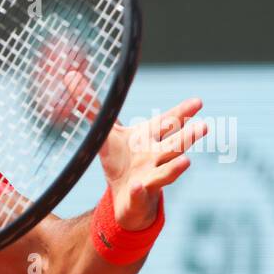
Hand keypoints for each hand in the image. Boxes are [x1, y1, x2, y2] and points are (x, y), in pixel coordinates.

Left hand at [61, 72, 207, 229]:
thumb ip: (92, 106)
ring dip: (175, 168)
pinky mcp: (138, 197)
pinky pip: (140, 194)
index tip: (198, 101)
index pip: (168, 122)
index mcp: (149, 138)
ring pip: (166, 172)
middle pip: (174, 145)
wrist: (125, 198)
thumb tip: (70, 74)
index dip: (182, 112)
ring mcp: (150, 178)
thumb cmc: (121, 160)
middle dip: (188, 137)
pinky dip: (140, 191)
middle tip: (204, 126)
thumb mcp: (105, 132)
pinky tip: (139, 186)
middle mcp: (155, 157)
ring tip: (187, 161)